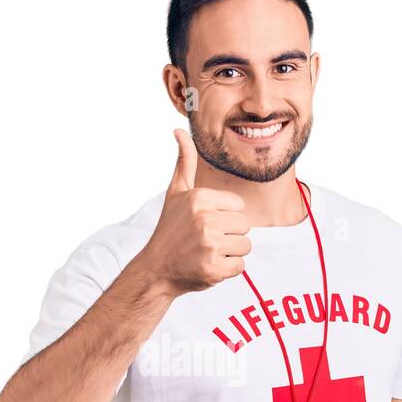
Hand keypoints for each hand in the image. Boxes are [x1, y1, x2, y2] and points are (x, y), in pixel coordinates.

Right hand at [135, 128, 250, 294]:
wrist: (156, 269)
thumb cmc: (169, 230)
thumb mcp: (176, 192)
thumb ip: (185, 162)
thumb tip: (179, 131)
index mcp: (200, 198)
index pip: (238, 206)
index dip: (225, 217)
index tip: (205, 223)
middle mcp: (205, 219)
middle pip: (244, 226)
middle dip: (229, 235)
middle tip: (205, 240)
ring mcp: (209, 245)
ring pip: (245, 246)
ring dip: (230, 253)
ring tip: (207, 253)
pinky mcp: (214, 268)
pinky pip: (240, 266)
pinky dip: (227, 270)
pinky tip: (208, 266)